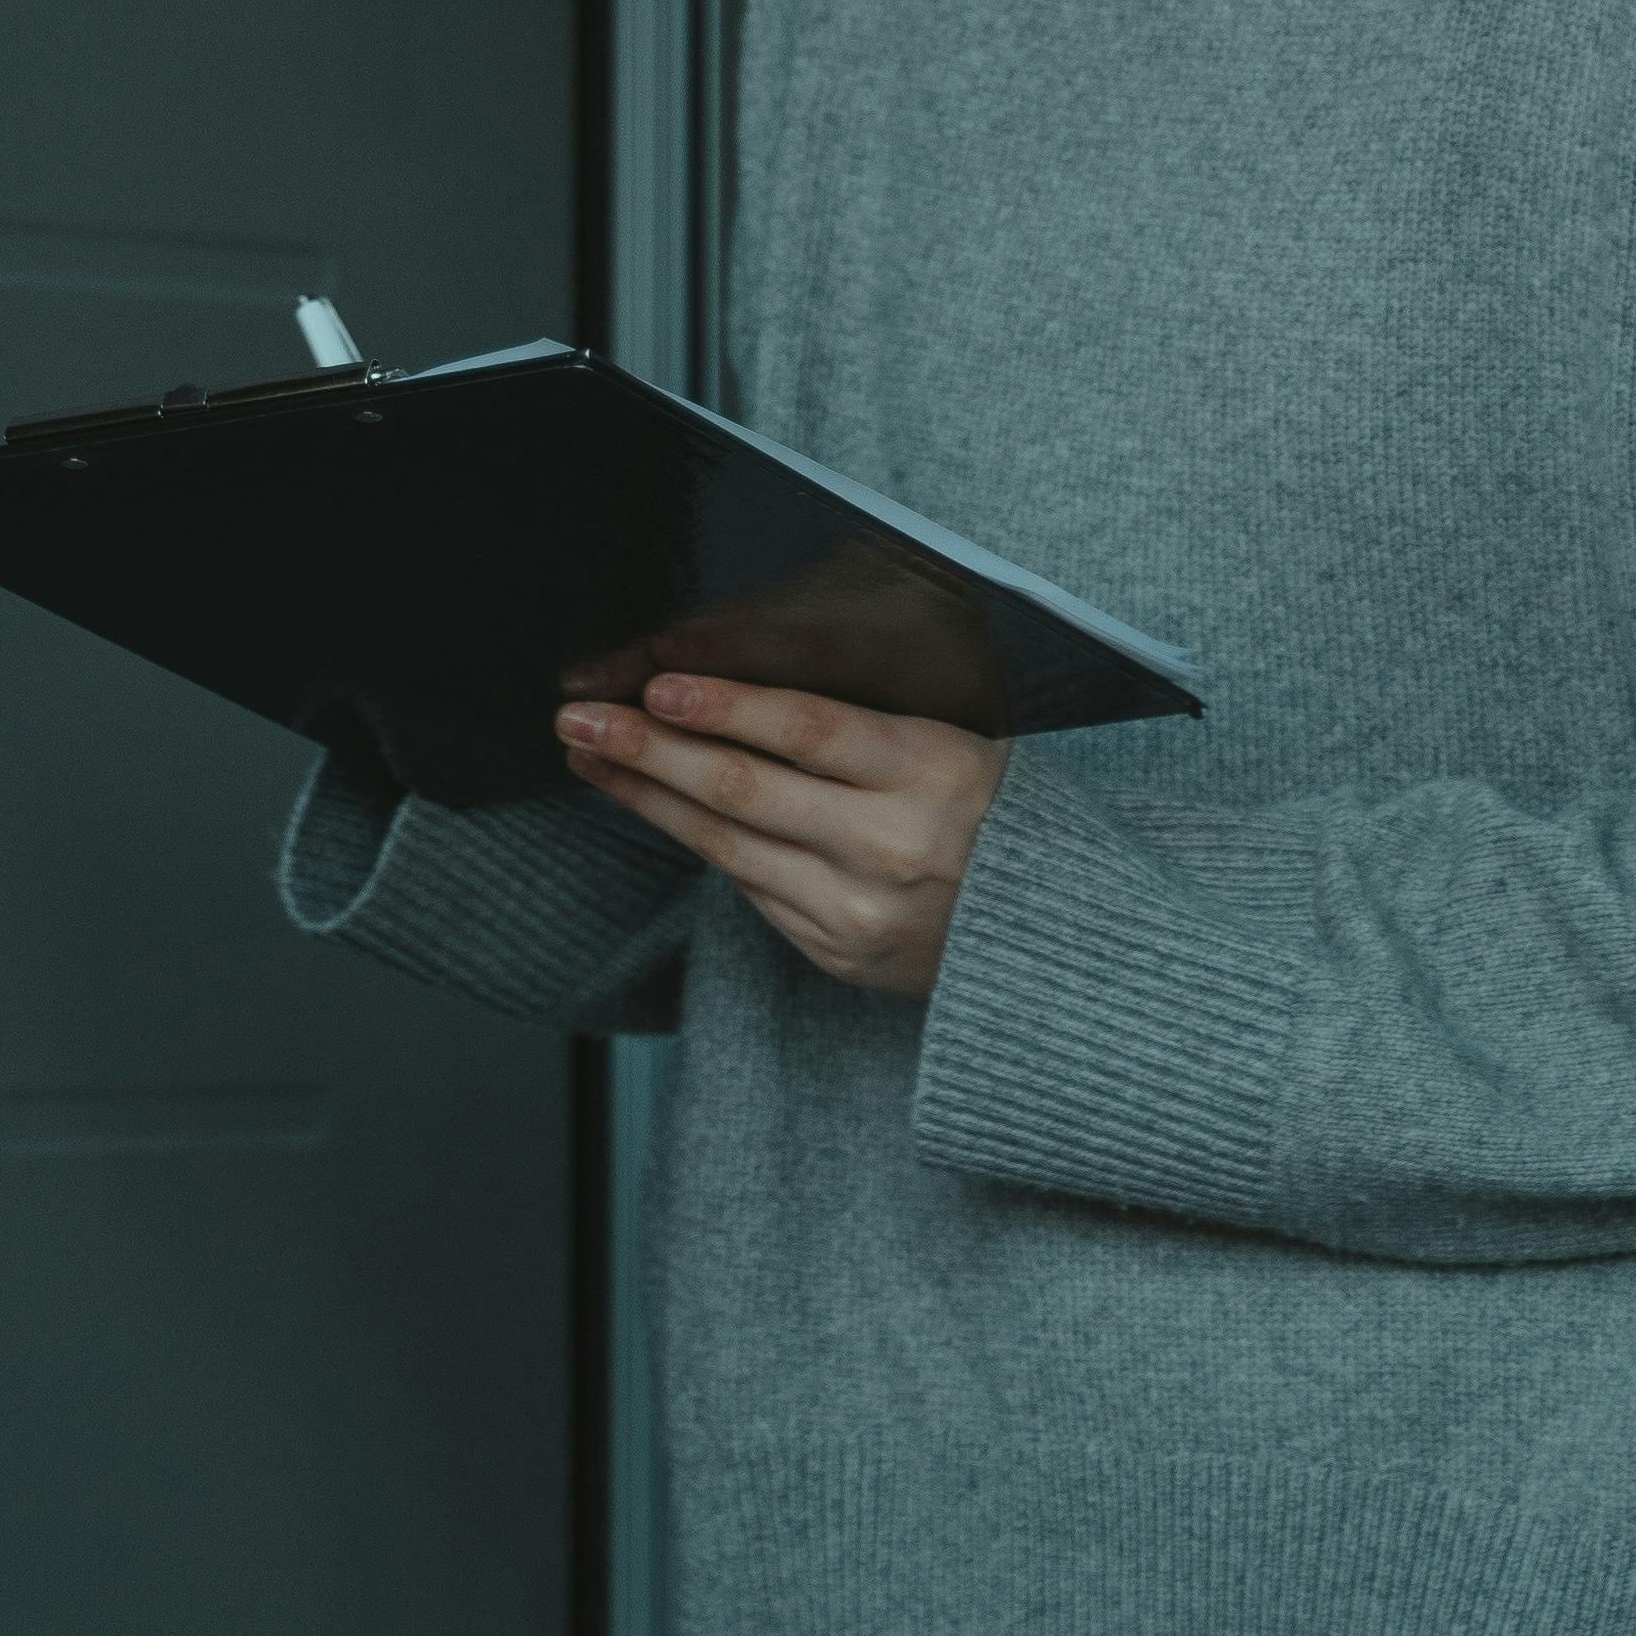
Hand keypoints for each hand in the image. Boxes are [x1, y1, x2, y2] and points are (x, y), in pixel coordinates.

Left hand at [558, 671, 1005, 998]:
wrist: (1056, 939)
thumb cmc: (998, 819)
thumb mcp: (955, 749)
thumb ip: (859, 733)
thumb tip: (732, 698)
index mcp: (933, 774)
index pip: (809, 730)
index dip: (726, 705)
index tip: (656, 683)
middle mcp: (889, 846)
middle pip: (743, 790)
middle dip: (649, 748)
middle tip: (579, 716)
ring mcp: (856, 910)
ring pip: (726, 845)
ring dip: (646, 797)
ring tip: (591, 755)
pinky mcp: (834, 952)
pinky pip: (750, 887)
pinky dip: (699, 842)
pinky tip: (654, 806)